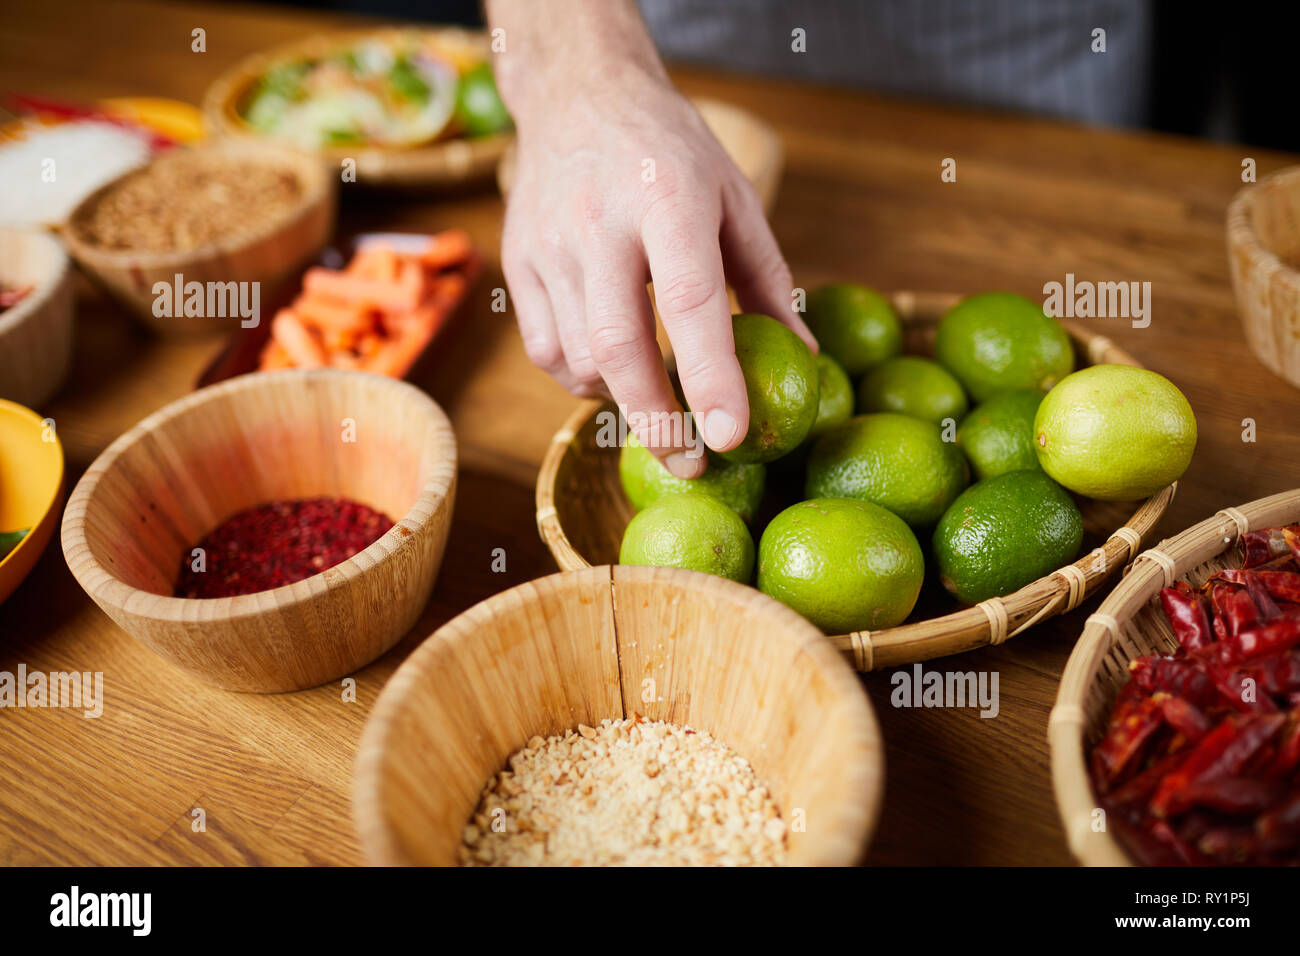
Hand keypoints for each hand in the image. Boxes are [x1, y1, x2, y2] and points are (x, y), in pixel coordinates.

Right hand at [491, 3, 814, 477]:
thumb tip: (805, 360)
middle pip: (621, 345)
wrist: (577, 96)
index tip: (731, 437)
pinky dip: (582, 379)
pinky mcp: (517, 263)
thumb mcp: (734, 198)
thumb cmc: (671, 153)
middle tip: (692, 464)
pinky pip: (546, 350)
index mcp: (669, 196)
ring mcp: (549, 243)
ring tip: (657, 403)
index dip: (712, 377)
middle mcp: (599, 220)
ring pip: (581, 358)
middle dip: (657, 420)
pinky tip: (612, 372)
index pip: (690, 300)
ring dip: (622, 399)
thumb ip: (768, 281)